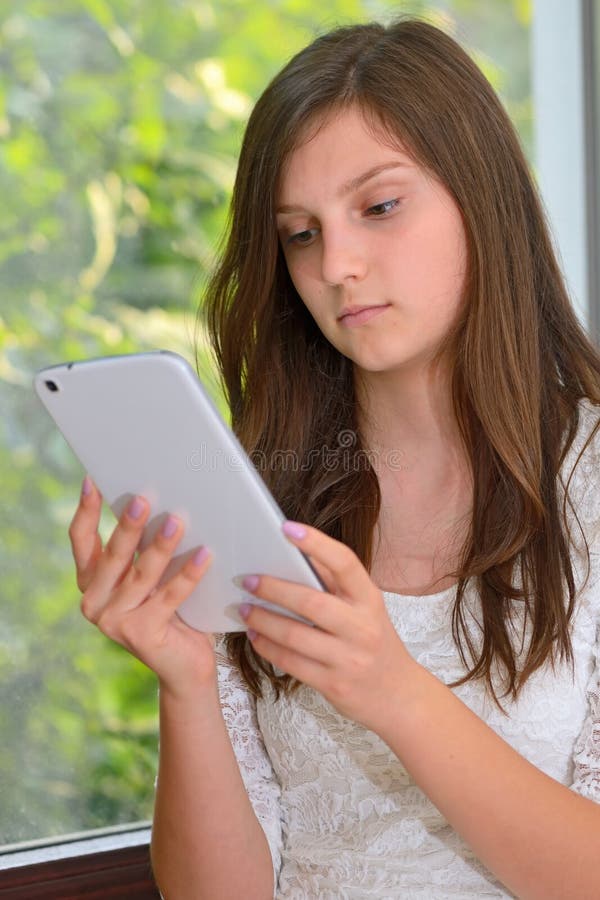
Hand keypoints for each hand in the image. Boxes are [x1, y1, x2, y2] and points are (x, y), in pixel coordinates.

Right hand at [69, 476, 215, 698]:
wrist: (185, 666)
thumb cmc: (170, 612)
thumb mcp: (150, 577)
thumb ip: (143, 549)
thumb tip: (161, 500)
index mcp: (91, 582)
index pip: (80, 540)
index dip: (85, 510)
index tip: (94, 480)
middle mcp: (94, 601)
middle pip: (113, 555)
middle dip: (129, 526)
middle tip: (144, 499)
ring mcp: (114, 621)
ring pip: (142, 574)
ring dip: (161, 546)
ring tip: (178, 521)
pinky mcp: (140, 634)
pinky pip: (169, 596)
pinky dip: (189, 574)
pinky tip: (206, 555)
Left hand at [238, 521, 419, 733]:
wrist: (397, 695)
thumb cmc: (373, 642)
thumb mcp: (365, 609)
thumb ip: (336, 583)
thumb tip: (296, 552)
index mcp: (370, 599)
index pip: (345, 563)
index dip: (316, 543)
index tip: (286, 528)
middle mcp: (362, 627)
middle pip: (312, 602)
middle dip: (274, 589)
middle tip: (248, 579)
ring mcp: (349, 658)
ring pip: (295, 636)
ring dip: (264, 620)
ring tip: (244, 608)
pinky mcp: (333, 684)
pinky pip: (292, 663)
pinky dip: (268, 647)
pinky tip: (255, 635)